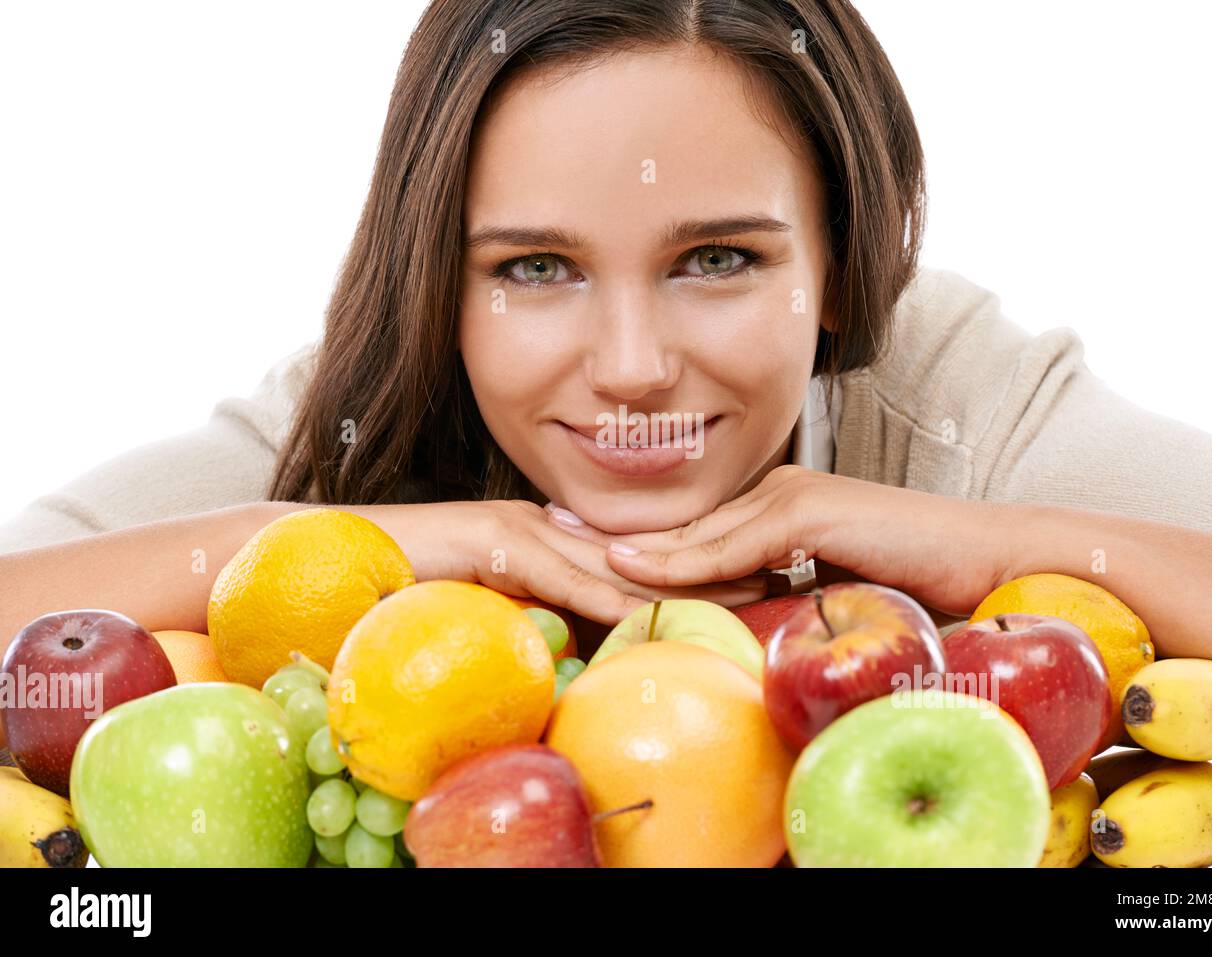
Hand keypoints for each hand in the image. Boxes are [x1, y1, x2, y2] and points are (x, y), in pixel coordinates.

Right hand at [350, 499, 764, 624]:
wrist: (343, 562)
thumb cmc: (412, 592)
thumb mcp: (492, 606)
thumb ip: (538, 617)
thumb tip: (578, 652)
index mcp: (550, 538)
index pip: (633, 558)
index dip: (691, 570)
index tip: (748, 580)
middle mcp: (547, 527)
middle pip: (643, 553)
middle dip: (710, 568)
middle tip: (776, 577)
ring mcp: (525, 529)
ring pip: (617, 560)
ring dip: (681, 581)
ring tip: (744, 593)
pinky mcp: (498, 542)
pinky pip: (564, 577)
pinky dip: (609, 597)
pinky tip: (650, 614)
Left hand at [586, 465, 1016, 617]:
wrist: (985, 563)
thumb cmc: (913, 587)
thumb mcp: (825, 599)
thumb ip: (777, 603)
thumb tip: (735, 636)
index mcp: (771, 511)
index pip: (688, 537)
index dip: (628, 549)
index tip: (567, 556)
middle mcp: (770, 495)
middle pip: (676, 530)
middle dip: (607, 542)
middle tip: (534, 542)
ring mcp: (787, 496)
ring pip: (692, 535)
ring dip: (627, 553)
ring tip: (559, 559)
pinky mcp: (807, 509)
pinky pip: (729, 542)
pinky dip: (677, 561)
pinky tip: (627, 570)